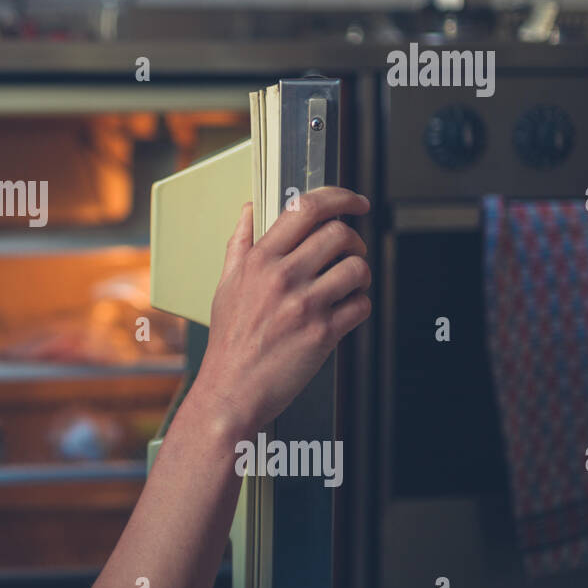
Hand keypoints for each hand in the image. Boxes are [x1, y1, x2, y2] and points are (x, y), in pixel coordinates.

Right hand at [188, 186, 371, 436]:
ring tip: (348, 286)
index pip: (305, 209)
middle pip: (339, 234)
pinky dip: (360, 307)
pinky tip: (344, 312)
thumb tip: (249, 211)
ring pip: (357, 268)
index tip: (354, 202)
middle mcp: (282, 277)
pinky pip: (362, 306)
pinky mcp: (323, 333)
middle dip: (354, 241)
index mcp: (259, 260)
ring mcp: (304, 305)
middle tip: (349, 253)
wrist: (231, 389)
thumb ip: (240, 244)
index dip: (339, 197)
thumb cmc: (229, 341)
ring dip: (360, 276)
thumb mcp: (226, 285)